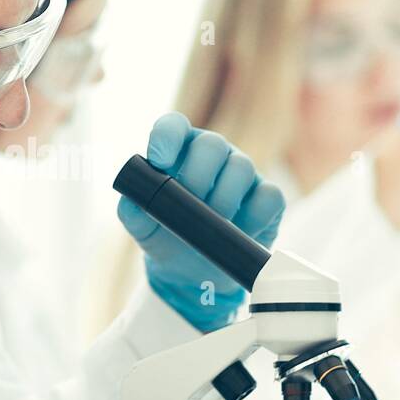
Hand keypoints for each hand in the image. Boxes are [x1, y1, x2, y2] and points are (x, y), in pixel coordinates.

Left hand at [118, 112, 284, 330]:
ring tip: (212, 223)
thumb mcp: (143, 228)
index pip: (173, 127)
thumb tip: (131, 201)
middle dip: (197, 175)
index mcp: (177, 151)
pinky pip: (268, 196)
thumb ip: (133, 212)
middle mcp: (212, 155)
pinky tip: (239, 232)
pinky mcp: (267, 198)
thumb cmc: (166, 236)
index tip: (159, 162)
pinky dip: (253, 217)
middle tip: (189, 205)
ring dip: (224, 199)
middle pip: (212, 144)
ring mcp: (242, 173)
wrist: (193, 273)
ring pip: (241, 167)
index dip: (167, 138)